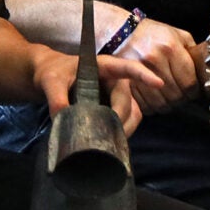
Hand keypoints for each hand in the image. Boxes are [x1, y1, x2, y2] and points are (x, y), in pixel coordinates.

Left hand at [28, 45, 162, 136]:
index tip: (159, 83)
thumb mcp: (51, 80)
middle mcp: (116, 81)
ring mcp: (118, 96)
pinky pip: (127, 122)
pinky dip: (121, 133)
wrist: (53, 80)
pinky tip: (110, 142)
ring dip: (125, 129)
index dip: (144, 76)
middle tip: (105, 135)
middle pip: (127, 100)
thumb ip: (56, 96)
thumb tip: (63, 116)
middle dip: (120, 118)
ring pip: (133, 113)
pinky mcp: (116, 109)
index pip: (129, 68)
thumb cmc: (55, 73)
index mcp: (105, 67)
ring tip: (109, 143)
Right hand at [108, 18, 203, 112]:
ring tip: (170, 101)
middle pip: (175, 94)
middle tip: (182, 97)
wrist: (120, 31)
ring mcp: (138, 70)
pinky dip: (151, 107)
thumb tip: (205, 70)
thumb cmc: (153, 34)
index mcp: (171, 48)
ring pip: (159, 102)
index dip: (193, 91)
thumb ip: (191, 51)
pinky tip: (154, 101)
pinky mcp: (125, 80)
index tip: (194, 92)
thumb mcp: (178, 35)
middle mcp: (155, 59)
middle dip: (182, 99)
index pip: (188, 82)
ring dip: (167, 105)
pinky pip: (142, 103)